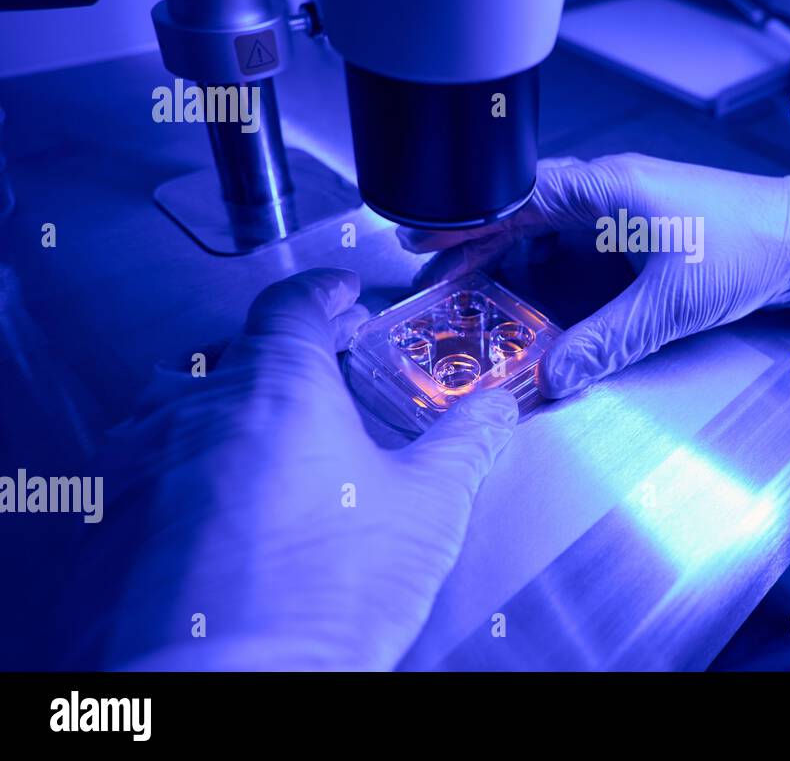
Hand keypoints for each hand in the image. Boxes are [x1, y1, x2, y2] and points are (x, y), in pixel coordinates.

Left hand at [75, 268, 516, 669]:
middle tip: (317, 375)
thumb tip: (495, 412)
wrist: (225, 687)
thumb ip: (464, 444)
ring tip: (259, 442)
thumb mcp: (426, 509)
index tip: (337, 294)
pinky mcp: (106, 522)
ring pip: (175, 407)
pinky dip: (179, 471)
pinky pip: (141, 470)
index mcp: (277, 386)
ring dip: (217, 409)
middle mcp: (194, 408)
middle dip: (278, 356)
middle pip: (233, 351)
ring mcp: (139, 464)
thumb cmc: (320, 597)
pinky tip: (212, 510)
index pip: (292, 303)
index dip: (322, 293)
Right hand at [400, 154, 789, 397]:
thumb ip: (609, 340)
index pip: (515, 195)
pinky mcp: (640, 238)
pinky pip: (577, 255)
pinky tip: (534, 307)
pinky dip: (549, 278)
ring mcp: (624, 214)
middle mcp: (609, 193)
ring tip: (472, 300)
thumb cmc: (749, 246)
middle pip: (521, 216)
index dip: (464, 219)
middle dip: (476, 248)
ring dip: (511, 266)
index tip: (421, 239)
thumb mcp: (672, 302)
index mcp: (607, 187)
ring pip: (547, 237)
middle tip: (433, 281)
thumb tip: (555, 376)